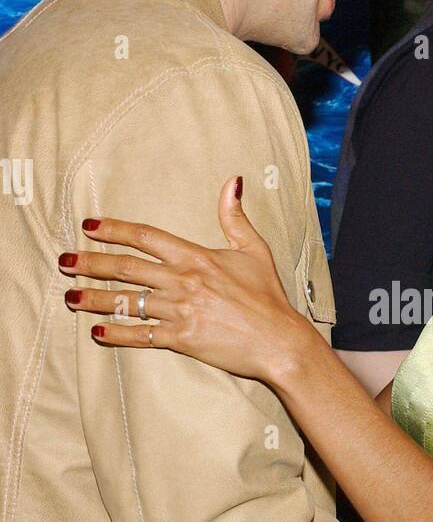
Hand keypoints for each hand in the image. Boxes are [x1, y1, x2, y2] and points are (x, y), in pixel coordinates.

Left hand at [58, 177, 315, 381]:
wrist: (279, 340)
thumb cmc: (268, 296)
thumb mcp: (255, 250)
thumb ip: (235, 217)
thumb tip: (233, 182)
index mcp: (197, 257)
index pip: (146, 237)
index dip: (115, 230)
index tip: (90, 227)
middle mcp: (183, 282)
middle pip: (126, 267)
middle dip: (90, 263)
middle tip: (63, 260)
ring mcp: (180, 311)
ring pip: (127, 302)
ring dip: (94, 299)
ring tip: (70, 296)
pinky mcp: (181, 340)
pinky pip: (141, 335)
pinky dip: (117, 334)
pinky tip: (97, 333)